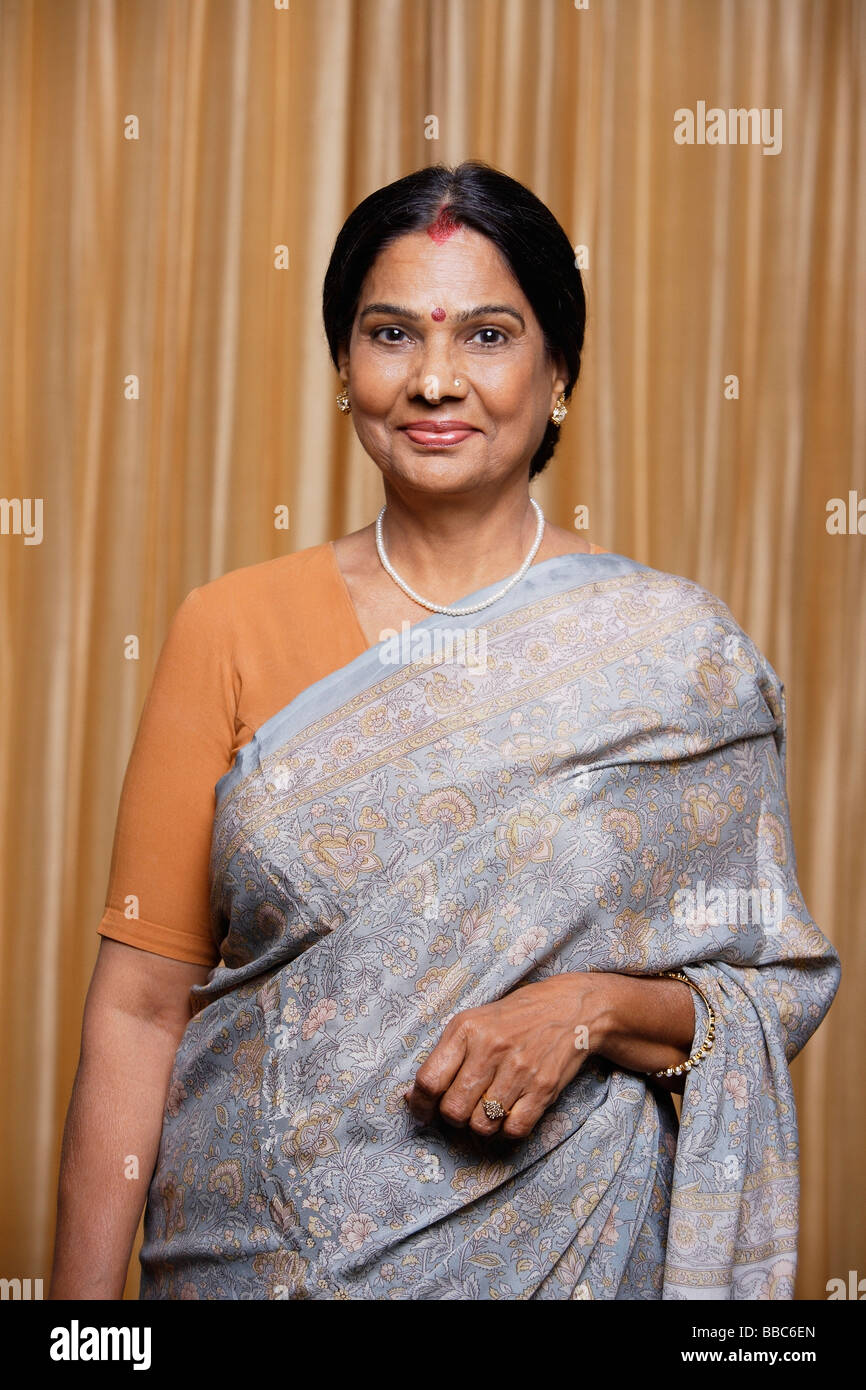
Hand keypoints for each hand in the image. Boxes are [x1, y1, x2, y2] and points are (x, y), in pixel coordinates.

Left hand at [404, 974, 612, 1139]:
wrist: (571, 1008)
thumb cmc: (514, 1018)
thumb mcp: (474, 1022)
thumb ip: (445, 1057)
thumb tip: (412, 1098)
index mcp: (466, 1029)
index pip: (429, 1080)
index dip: (420, 1105)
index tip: (422, 1112)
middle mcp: (490, 1048)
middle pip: (453, 1110)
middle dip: (453, 1117)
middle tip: (463, 1107)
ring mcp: (519, 1069)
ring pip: (482, 1125)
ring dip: (481, 1125)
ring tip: (487, 1109)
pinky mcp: (544, 1088)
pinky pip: (514, 1129)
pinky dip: (508, 1130)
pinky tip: (509, 1114)